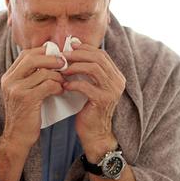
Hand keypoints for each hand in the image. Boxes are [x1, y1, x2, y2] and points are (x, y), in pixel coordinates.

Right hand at [0, 45, 65, 151]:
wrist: (17, 137)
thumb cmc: (25, 115)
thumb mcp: (23, 92)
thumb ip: (31, 77)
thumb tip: (51, 60)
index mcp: (9, 76)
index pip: (26, 54)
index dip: (43, 52)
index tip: (57, 56)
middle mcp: (10, 80)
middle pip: (32, 57)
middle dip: (52, 59)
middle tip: (65, 64)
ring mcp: (16, 89)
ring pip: (43, 72)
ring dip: (57, 76)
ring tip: (63, 82)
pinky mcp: (26, 99)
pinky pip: (47, 85)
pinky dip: (57, 86)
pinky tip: (60, 91)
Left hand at [62, 42, 125, 159]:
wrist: (95, 134)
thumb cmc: (89, 109)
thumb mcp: (90, 87)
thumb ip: (86, 71)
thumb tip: (73, 48)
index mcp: (116, 76)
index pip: (101, 54)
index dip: (85, 48)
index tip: (69, 46)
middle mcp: (117, 81)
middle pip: (97, 58)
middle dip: (78, 55)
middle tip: (62, 56)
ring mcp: (112, 91)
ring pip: (93, 69)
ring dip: (75, 67)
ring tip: (62, 70)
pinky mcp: (103, 101)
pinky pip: (86, 86)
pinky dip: (73, 84)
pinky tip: (64, 86)